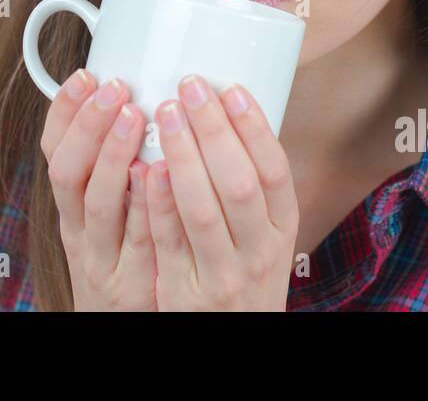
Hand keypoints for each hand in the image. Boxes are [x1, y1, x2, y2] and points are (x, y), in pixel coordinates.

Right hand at [40, 69, 156, 310]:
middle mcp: (80, 232)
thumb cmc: (126, 264)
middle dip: (89, 124)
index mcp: (72, 209)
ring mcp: (106, 260)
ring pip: (99, 204)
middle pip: (69, 172)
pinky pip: (141, 240)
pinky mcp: (137, 285)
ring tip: (134, 117)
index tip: (84, 75)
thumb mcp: (107, 216)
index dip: (64, 112)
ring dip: (114, 155)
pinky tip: (158, 175)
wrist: (128, 327)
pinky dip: (146, 205)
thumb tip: (134, 102)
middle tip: (115, 88)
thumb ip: (115, 169)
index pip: (53, 152)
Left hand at [143, 75, 298, 310]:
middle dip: (214, 129)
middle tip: (190, 88)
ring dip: (183, 156)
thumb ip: (251, 186)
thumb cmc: (244, 273)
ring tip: (165, 113)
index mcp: (280, 227)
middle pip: (239, 183)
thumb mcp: (264, 233)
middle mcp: (257, 252)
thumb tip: (228, 116)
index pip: (274, 170)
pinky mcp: (183, 294)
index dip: (253, 127)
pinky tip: (146, 166)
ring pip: (202, 210)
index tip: (231, 89)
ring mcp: (221, 275)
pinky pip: (168, 242)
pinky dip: (156, 203)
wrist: (235, 338)